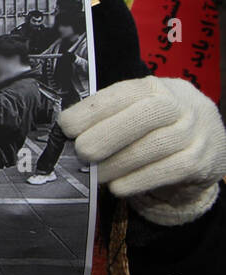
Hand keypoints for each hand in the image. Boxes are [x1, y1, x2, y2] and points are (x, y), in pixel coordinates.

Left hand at [60, 76, 225, 225]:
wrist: (208, 144)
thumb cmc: (156, 127)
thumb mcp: (137, 112)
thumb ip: (109, 117)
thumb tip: (68, 136)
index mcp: (155, 88)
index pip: (125, 92)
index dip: (94, 109)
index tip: (67, 126)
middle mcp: (180, 105)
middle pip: (145, 114)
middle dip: (107, 134)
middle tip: (81, 153)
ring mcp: (196, 132)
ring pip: (155, 145)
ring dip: (118, 163)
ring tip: (95, 175)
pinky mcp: (203, 160)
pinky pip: (171, 170)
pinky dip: (139, 180)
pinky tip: (118, 187)